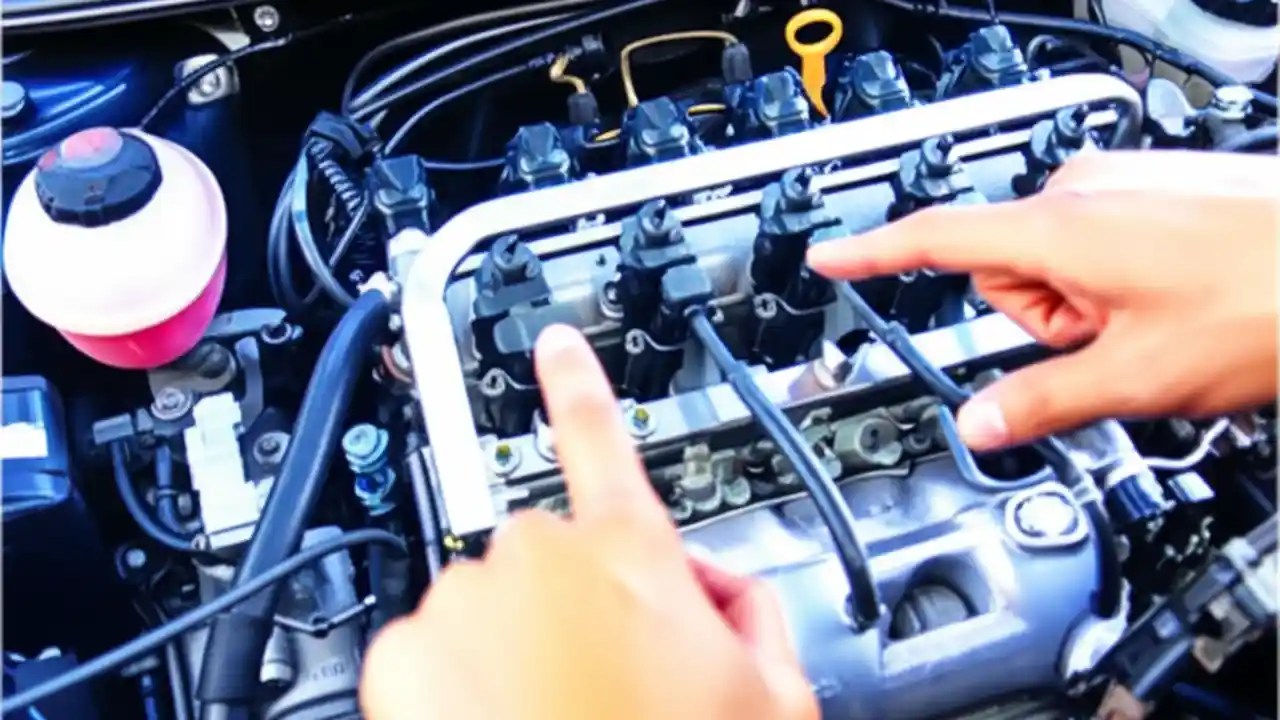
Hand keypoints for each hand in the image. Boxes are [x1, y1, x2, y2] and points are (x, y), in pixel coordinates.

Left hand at [360, 325, 815, 719]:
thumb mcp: (774, 696)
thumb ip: (751, 609)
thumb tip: (719, 586)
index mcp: (630, 553)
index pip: (603, 440)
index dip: (579, 385)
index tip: (551, 344)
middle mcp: (538, 558)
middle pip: (557, 552)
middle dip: (583, 600)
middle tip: (614, 678)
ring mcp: (463, 602)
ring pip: (495, 604)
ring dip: (521, 647)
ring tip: (562, 715)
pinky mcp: (402, 655)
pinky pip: (436, 649)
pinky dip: (461, 684)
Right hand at [808, 150, 1277, 450]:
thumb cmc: (1267, 304)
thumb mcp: (1139, 377)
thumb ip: (1041, 402)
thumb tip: (978, 425)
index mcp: (1061, 229)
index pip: (936, 240)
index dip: (873, 254)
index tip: (829, 258)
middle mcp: (1084, 189)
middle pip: (1007, 270)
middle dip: (1042, 318)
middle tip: (1108, 346)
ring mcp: (1125, 182)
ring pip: (1056, 259)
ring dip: (1084, 303)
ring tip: (1152, 322)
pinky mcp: (1157, 186)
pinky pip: (1100, 238)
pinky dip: (1118, 277)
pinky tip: (1174, 300)